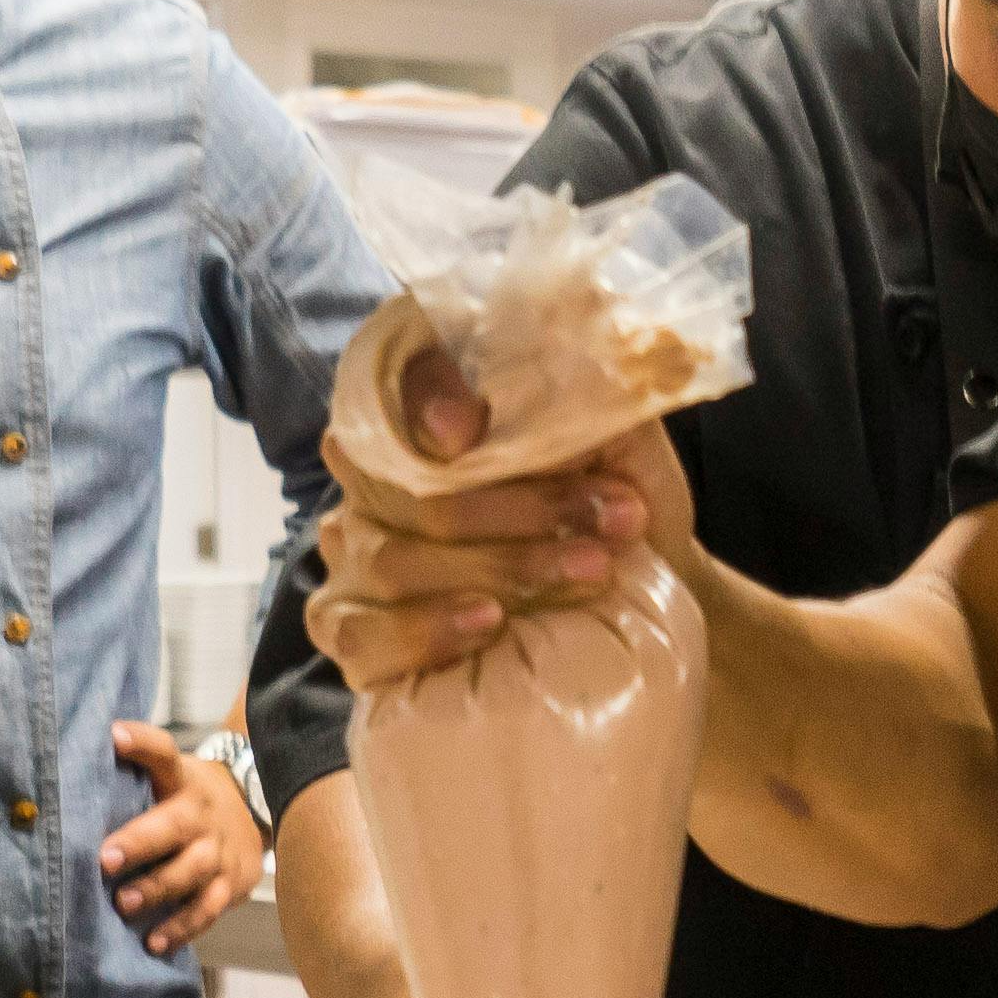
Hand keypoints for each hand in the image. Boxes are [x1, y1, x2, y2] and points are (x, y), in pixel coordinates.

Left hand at [100, 719, 261, 951]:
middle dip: (140, 842)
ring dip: (157, 889)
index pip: (164, 754)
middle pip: (175, 825)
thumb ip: (134, 775)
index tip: (114, 737)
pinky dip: (181, 928)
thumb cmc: (186, 799)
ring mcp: (218, 851)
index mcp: (182, 780)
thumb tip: (70, 768)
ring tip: (124, 904)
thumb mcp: (170, 776)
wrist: (251, 812)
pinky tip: (154, 943)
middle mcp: (201, 814)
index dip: (141, 744)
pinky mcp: (229, 885)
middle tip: (105, 859)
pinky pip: (206, 910)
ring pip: (191, 871)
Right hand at [298, 336, 694, 695]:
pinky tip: (489, 623)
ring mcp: (352, 551)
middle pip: (406, 486)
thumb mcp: (616, 432)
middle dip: (517, 508)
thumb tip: (539, 362)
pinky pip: (361, 635)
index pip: (396, 379)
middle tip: (612, 521)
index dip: (427, 396)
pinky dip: (425, 631)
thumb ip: (581, 386)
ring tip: (586, 571)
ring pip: (390, 558)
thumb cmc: (615, 499)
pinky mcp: (353, 629)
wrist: (645, 587)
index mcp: (423, 406)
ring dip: (498, 566)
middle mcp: (372, 472)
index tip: (470, 429)